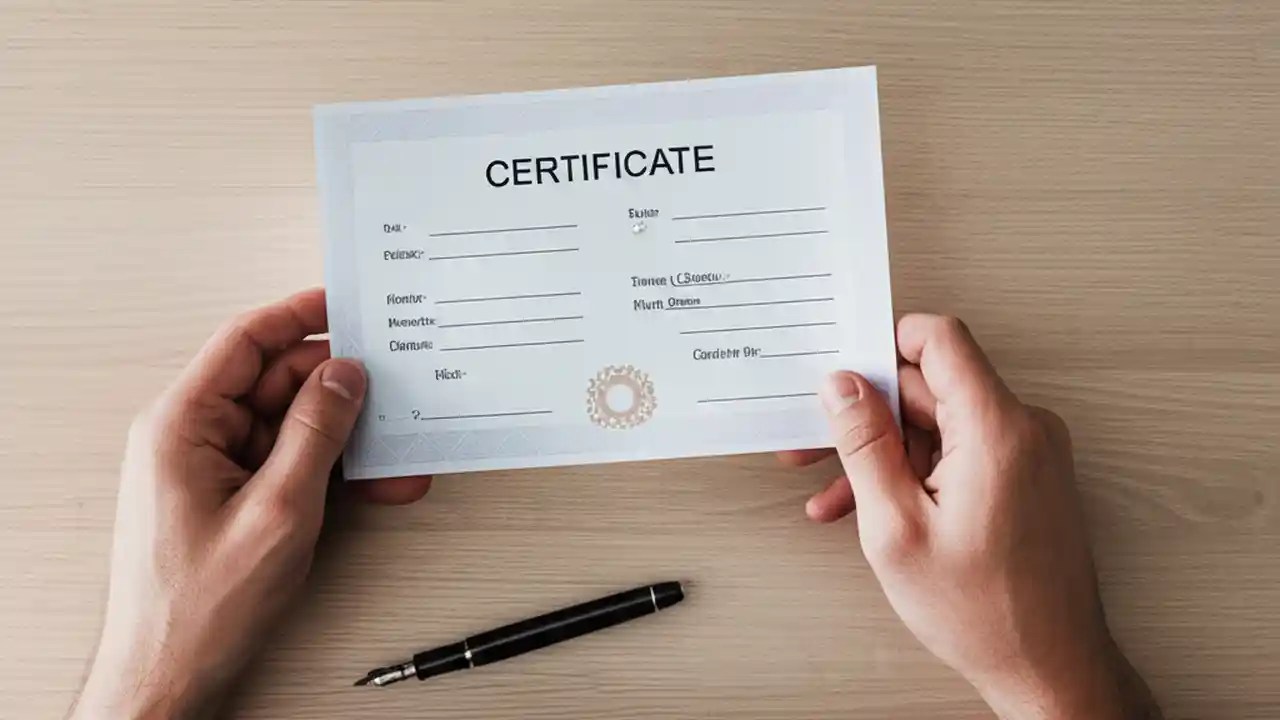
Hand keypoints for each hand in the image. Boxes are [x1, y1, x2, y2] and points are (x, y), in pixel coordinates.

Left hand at [70, 289, 431, 719]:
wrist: (170, 675)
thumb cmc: (200, 607)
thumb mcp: (278, 510)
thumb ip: (315, 433)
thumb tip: (344, 376)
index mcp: (182, 423)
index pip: (245, 342)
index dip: (299, 316)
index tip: (348, 305)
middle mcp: (193, 436)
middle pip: (275, 383)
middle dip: (338, 386)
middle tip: (395, 384)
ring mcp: (213, 468)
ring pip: (291, 426)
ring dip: (346, 436)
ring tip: (399, 445)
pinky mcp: (234, 497)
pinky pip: (290, 464)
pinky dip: (333, 471)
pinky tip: (379, 481)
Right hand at [781, 315, 1159, 718]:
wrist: (1049, 667)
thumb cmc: (984, 612)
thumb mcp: (896, 527)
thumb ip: (865, 446)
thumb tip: (843, 386)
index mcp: (995, 430)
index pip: (939, 339)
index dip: (882, 343)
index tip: (840, 366)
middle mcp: (1021, 429)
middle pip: (930, 386)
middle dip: (865, 413)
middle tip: (811, 442)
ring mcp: (1026, 453)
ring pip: (936, 425)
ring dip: (881, 453)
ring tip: (832, 491)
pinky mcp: (1023, 476)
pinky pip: (957, 452)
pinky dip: (912, 472)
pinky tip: (869, 508)